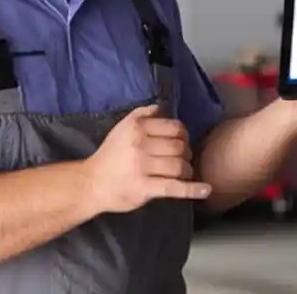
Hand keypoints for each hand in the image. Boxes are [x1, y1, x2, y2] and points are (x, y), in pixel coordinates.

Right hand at [85, 104, 211, 213]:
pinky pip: (174, 187)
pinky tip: (206, 190)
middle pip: (179, 147)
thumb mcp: (122, 128)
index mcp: (137, 127)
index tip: (180, 143)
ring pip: (179, 166)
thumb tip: (163, 107)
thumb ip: (142, 115)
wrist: (91, 183)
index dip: (183, 135)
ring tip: (183, 173)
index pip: (175, 128)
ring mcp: (142, 167)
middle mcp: (139, 144)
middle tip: (181, 159)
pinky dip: (192, 189)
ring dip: (186, 170)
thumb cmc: (110, 155)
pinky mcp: (144, 188)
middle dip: (185, 154)